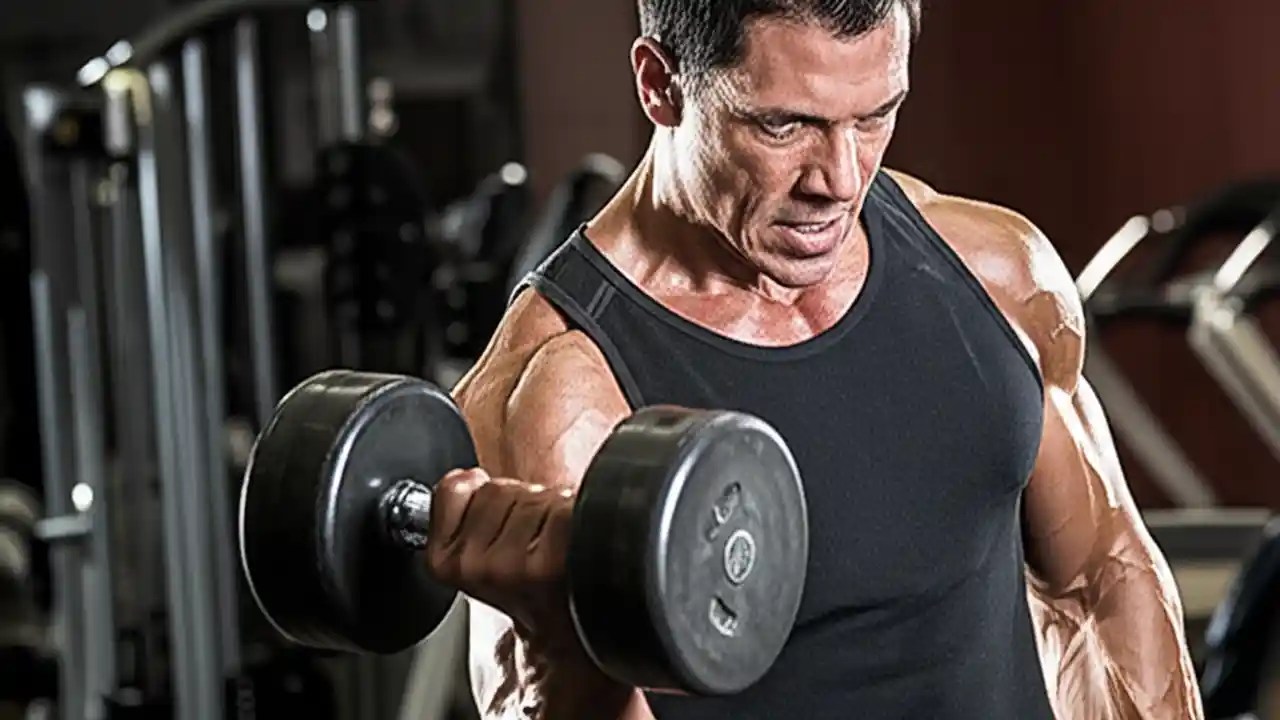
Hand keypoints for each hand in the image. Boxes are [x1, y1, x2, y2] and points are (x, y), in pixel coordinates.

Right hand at [425, 468, 581, 656]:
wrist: (571, 639)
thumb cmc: (533, 595)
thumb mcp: (477, 554)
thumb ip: (463, 507)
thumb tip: (469, 477)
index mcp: (447, 563)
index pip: (454, 488)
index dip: (484, 499)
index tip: (498, 528)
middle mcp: (477, 567)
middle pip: (499, 489)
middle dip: (522, 506)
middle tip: (534, 545)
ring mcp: (513, 566)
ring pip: (531, 497)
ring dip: (550, 512)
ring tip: (553, 549)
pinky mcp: (551, 563)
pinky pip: (560, 507)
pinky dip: (573, 518)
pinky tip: (570, 550)